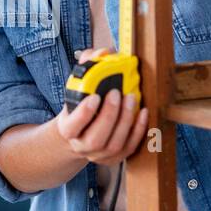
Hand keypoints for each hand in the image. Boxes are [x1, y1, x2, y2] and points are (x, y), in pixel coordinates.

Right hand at [57, 47, 149, 166]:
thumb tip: (101, 52)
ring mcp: (100, 155)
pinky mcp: (116, 158)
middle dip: (109, 115)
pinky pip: (129, 147)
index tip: (94, 96)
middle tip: (116, 93)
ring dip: (125, 120)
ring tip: (131, 99)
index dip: (83, 113)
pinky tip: (143, 113)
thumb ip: (86, 70)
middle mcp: (82, 146)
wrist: (81, 134)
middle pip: (96, 138)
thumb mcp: (76, 91)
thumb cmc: (80, 108)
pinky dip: (138, 130)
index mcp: (68, 130)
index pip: (72, 127)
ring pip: (114, 144)